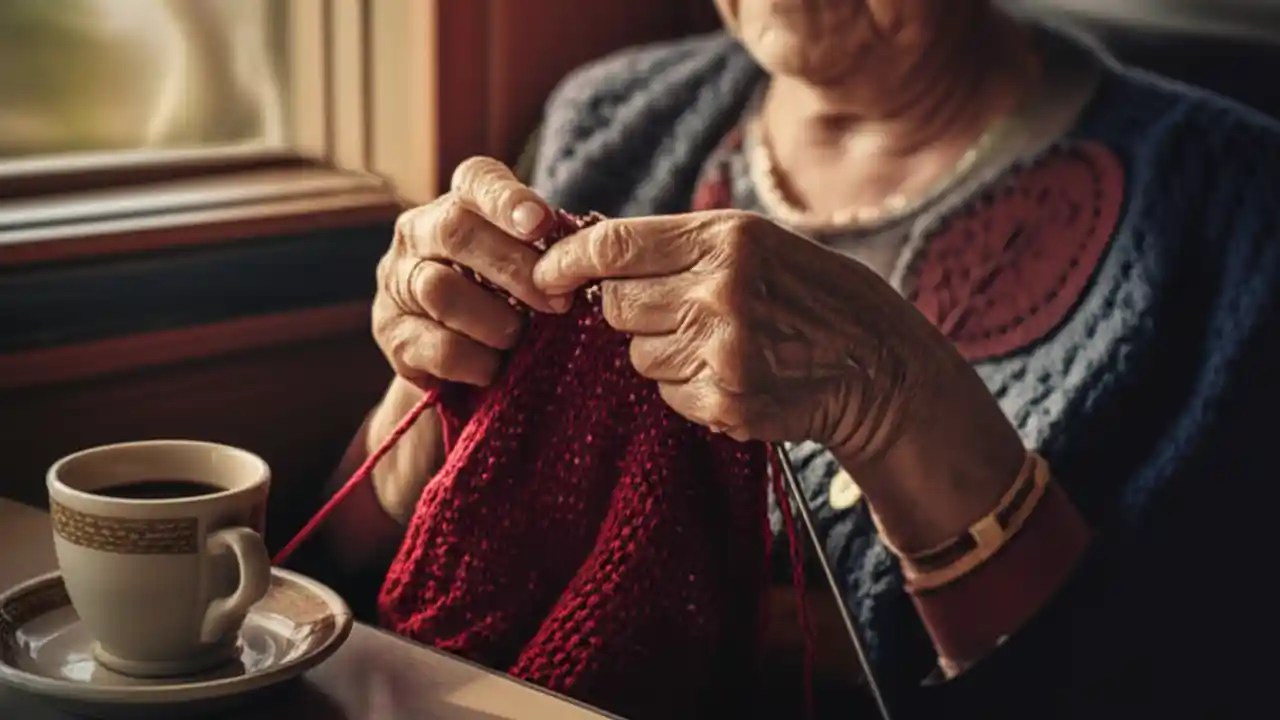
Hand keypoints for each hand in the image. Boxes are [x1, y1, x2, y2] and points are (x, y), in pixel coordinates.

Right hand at [373, 157, 566, 389]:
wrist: (459, 367)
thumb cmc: (505, 303)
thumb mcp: (525, 268)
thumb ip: (545, 253)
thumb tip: (583, 257)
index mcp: (455, 206)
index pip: (475, 180)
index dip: (507, 199)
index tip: (541, 224)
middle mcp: (416, 235)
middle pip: (455, 232)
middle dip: (514, 268)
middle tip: (557, 301)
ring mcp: (397, 285)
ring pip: (440, 290)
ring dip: (494, 320)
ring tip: (518, 337)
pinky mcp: (393, 337)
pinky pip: (437, 347)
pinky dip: (475, 361)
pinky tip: (495, 368)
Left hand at [533, 210, 1024, 549]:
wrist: (871, 360)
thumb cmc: (799, 291)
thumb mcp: (749, 242)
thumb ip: (672, 244)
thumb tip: (580, 250)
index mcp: (724, 238)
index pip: (612, 245)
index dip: (564, 261)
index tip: (544, 276)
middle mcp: (720, 290)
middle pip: (615, 306)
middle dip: (629, 311)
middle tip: (674, 310)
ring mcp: (723, 350)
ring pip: (638, 354)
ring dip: (661, 351)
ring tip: (719, 343)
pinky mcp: (726, 401)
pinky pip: (666, 393)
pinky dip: (686, 387)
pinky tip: (731, 373)